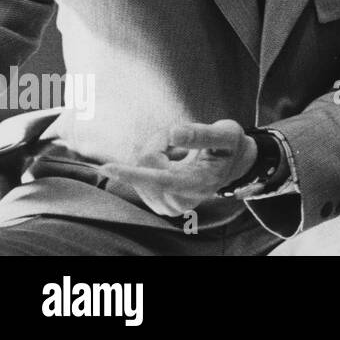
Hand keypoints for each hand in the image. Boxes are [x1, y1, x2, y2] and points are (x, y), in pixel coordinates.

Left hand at [99, 120, 256, 216]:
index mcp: (199, 183)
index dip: (134, 174)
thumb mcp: (227, 134)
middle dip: (160, 141)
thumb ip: (202, 134)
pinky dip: (152, 161)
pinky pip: (140, 173)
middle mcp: (181, 201)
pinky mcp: (157, 204)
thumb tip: (173, 133)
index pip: (161, 180)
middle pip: (148, 162)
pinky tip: (171, 161)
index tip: (107, 168)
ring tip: (181, 150)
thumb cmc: (229, 146)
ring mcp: (167, 205)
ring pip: (141, 166)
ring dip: (157, 150)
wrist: (232, 165)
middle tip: (183, 135)